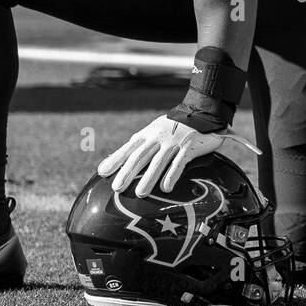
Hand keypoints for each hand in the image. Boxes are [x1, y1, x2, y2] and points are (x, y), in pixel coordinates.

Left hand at [99, 114, 261, 197]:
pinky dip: (172, 175)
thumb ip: (139, 145)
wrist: (202, 112)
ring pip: (159, 161)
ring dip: (149, 177)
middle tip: (117, 188)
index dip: (116, 159)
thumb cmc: (173, 127)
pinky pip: (180, 162)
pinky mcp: (189, 146)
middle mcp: (158, 137)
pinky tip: (166, 188)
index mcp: (148, 134)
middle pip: (141, 156)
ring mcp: (174, 142)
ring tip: (140, 193)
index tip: (102, 172)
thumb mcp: (154, 132)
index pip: (129, 148)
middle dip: (128, 172)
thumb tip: (116, 160)